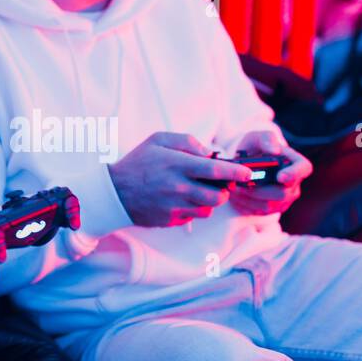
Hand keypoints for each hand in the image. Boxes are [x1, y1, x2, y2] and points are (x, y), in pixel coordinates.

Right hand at [108, 132, 253, 226]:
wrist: (114, 192)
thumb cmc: (138, 162)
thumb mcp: (158, 140)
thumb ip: (187, 142)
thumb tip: (209, 153)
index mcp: (178, 165)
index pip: (216, 171)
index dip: (236, 173)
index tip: (248, 173)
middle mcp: (178, 187)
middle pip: (217, 196)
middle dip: (225, 191)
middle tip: (221, 184)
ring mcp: (174, 206)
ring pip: (208, 209)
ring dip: (210, 201)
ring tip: (199, 191)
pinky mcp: (170, 220)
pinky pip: (192, 217)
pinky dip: (194, 209)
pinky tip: (183, 199)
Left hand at [228, 128, 312, 216]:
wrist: (246, 165)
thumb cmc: (255, 149)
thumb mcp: (257, 138)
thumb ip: (266, 139)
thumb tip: (274, 151)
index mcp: (295, 163)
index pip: (303, 169)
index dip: (293, 174)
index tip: (280, 177)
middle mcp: (294, 183)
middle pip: (282, 193)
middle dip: (259, 191)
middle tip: (240, 185)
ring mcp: (285, 199)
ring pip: (269, 205)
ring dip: (249, 199)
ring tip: (234, 190)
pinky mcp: (273, 209)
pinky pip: (261, 212)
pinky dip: (246, 205)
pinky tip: (237, 196)